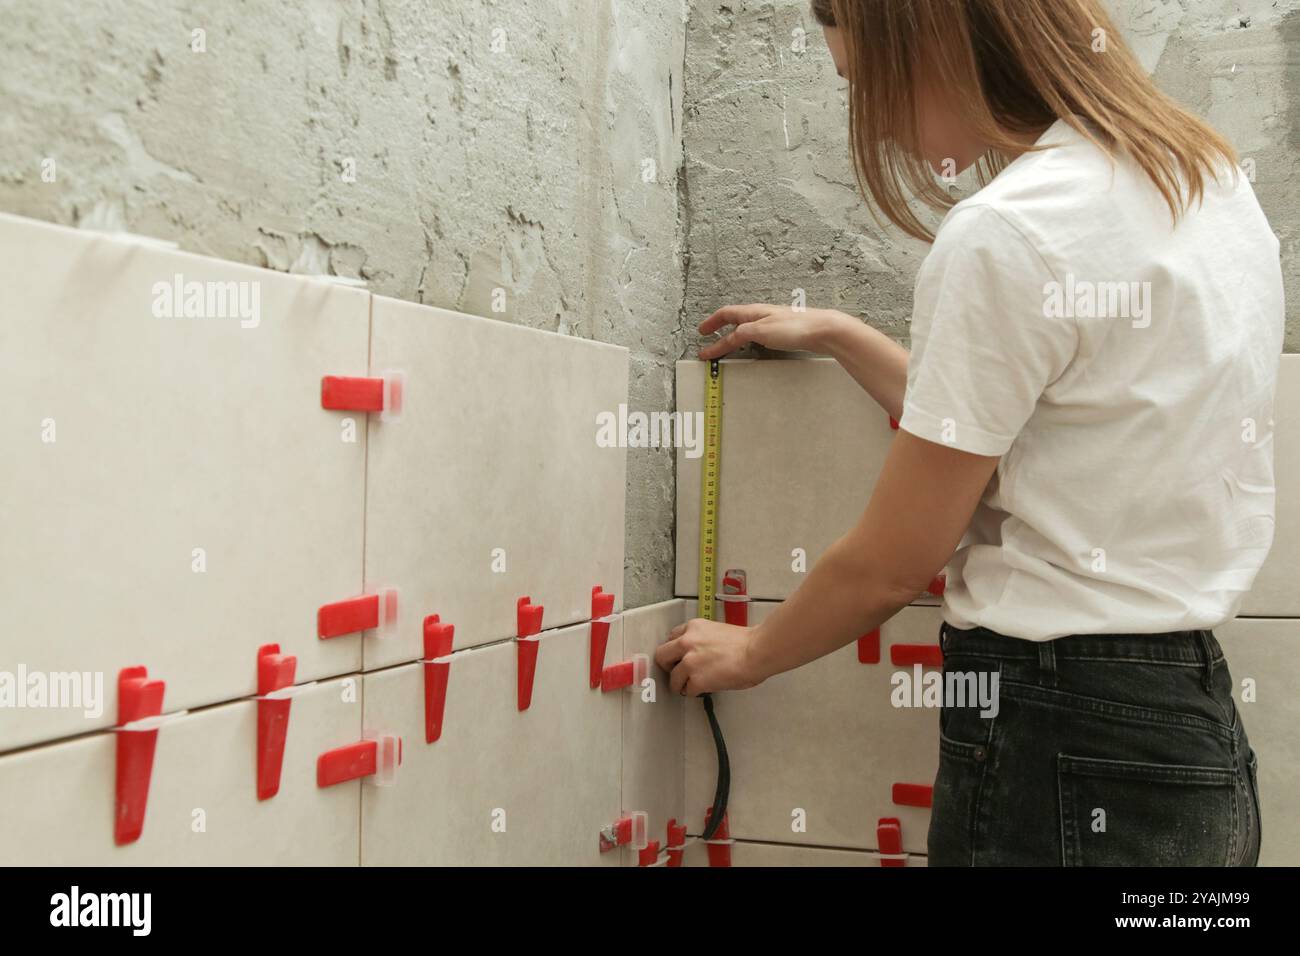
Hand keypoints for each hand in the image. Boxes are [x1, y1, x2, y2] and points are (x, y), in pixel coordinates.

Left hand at [655, 618, 763, 695]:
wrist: (756, 652)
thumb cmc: (746, 643)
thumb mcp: (716, 631)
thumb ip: (702, 640)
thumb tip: (698, 654)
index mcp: (693, 627)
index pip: (671, 638)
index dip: (674, 651)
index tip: (677, 657)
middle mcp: (687, 642)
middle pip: (662, 656)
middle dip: (668, 667)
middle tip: (676, 673)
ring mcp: (689, 662)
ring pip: (673, 678)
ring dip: (681, 684)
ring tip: (691, 686)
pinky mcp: (696, 680)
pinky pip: (687, 690)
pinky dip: (694, 692)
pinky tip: (703, 689)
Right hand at [698, 304, 848, 359]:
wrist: (822, 329)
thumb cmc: (794, 327)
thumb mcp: (760, 331)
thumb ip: (740, 335)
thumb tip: (727, 339)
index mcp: (752, 312)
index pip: (726, 314)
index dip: (711, 323)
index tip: (701, 333)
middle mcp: (761, 315)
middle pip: (734, 319)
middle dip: (719, 328)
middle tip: (708, 335)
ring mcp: (772, 323)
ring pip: (746, 327)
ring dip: (733, 334)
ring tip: (726, 342)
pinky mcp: (783, 332)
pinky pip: (757, 334)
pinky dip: (747, 340)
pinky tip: (753, 345)